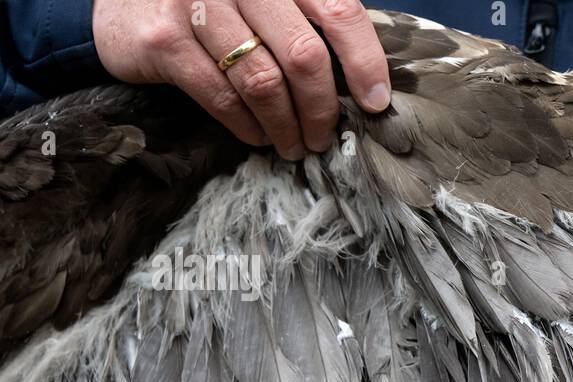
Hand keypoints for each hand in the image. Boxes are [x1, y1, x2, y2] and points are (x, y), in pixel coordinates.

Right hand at [92, 0, 391, 158]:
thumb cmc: (214, 2)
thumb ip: (308, 19)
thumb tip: (366, 78)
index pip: (338, 9)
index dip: (365, 60)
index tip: (376, 102)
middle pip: (304, 54)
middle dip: (322, 108)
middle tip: (325, 135)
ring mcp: (196, 3)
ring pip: (264, 82)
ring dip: (287, 125)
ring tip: (295, 145)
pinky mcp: (165, 39)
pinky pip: (223, 97)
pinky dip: (248, 126)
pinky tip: (259, 136)